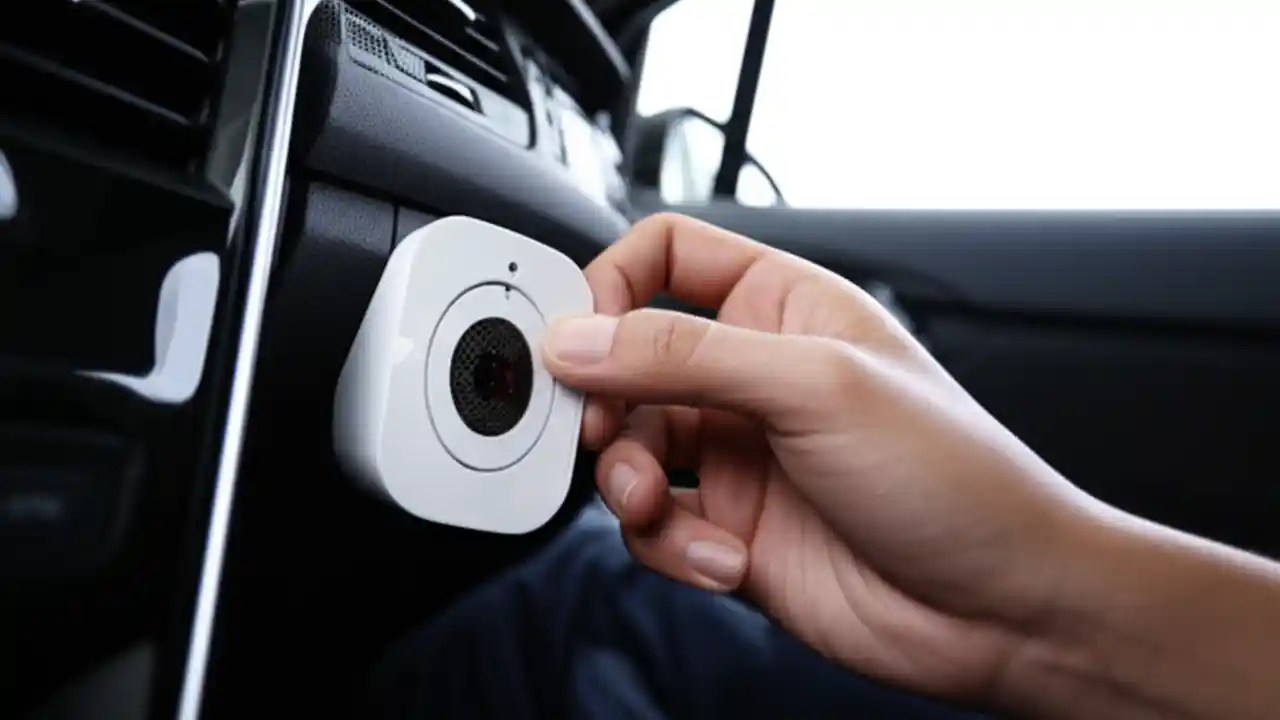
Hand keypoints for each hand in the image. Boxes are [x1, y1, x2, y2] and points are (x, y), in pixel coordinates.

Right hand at [539, 213, 1098, 706]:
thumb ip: (683, 355)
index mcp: (783, 308)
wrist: (1004, 610)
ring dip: (628, 483)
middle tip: (601, 433)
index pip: (666, 260)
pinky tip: (729, 561)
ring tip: (660, 506)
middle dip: (603, 403)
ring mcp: (740, 458)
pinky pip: (654, 528)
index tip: (580, 337)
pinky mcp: (730, 531)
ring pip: (628, 451)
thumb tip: (579, 339)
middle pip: (627, 362)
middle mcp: (753, 377)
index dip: (611, 288)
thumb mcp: (814, 387)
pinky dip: (670, 546)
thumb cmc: (956, 478)